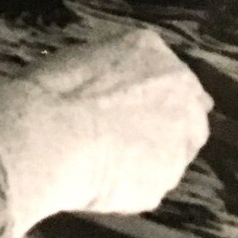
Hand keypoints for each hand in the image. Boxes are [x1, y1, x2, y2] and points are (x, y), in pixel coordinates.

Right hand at [0, 28, 211, 237]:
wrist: (49, 133)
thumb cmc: (52, 91)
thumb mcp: (84, 58)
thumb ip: (113, 71)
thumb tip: (112, 87)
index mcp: (154, 50)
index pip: (171, 76)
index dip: (152, 97)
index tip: (132, 111)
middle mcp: (180, 90)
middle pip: (189, 115)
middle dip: (164, 129)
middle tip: (124, 141)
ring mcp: (179, 136)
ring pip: (173, 153)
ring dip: (149, 159)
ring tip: (107, 163)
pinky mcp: (167, 178)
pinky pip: (152, 184)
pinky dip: (132, 187)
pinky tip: (102, 181)